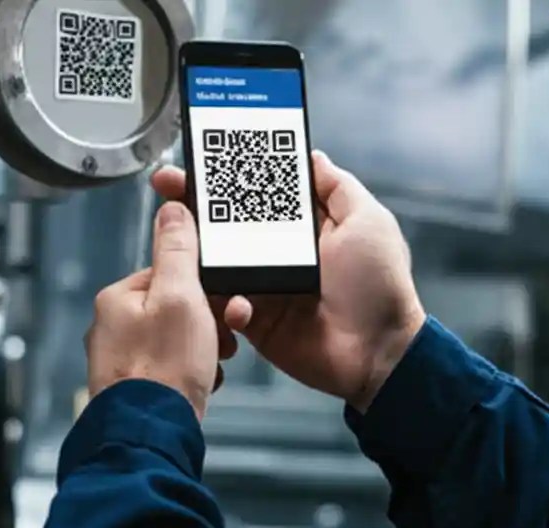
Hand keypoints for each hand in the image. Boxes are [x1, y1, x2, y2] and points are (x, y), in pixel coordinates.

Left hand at [85, 202, 241, 418]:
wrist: (152, 434)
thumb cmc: (163, 370)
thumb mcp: (181, 297)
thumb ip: (178, 252)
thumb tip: (172, 209)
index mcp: (119, 299)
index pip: (170, 273)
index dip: (205, 288)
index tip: (221, 303)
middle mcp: (112, 326)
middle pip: (176, 307)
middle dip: (207, 322)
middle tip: (220, 337)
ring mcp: (122, 359)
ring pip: (178, 339)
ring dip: (204, 349)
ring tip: (210, 365)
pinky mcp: (135, 386)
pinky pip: (174, 368)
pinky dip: (193, 373)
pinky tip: (201, 383)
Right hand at [151, 151, 425, 411]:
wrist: (376, 353)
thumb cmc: (380, 287)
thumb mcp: (368, 222)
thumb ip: (339, 188)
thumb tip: (313, 157)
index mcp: (306, 226)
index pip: (262, 191)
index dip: (234, 173)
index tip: (203, 153)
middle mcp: (282, 251)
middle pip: (229, 220)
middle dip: (196, 200)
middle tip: (168, 183)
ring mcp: (264, 284)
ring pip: (216, 258)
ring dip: (192, 246)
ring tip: (173, 233)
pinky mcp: (255, 318)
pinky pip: (222, 301)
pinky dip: (215, 295)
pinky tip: (223, 290)